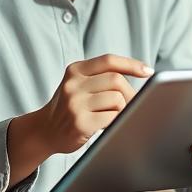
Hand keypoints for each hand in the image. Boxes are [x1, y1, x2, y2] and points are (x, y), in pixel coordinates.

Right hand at [7, 53, 152, 181]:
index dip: (131, 64)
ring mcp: (75, 104)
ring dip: (123, 109)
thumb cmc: (70, 107)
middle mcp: (72, 85)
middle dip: (130, 93)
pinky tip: (108, 124)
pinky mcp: (80, 123)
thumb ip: (101, 77)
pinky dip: (117, 121)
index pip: (108, 61)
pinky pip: (112, 117)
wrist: (44, 131)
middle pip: (116, 80)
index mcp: (74, 70)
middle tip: (132, 104)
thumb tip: (141, 74)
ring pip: (117, 99)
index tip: (148, 71)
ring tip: (114, 116)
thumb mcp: (78, 84)